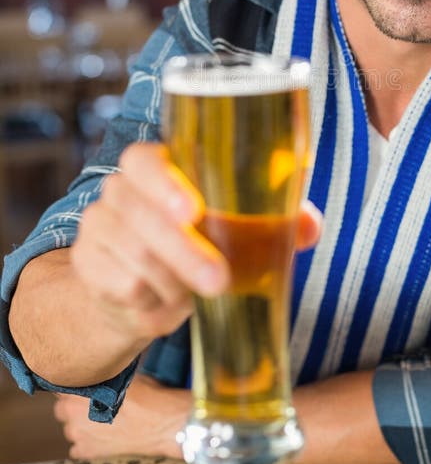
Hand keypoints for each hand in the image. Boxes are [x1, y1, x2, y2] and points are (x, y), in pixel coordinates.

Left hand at [53, 373, 189, 458]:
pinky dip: (87, 443)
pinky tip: (104, 436)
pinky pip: (77, 447)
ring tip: (102, 421)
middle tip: (94, 403)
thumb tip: (99, 367)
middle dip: (73, 406)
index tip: (84, 386)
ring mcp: (77, 435)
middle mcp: (71, 413)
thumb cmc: (146, 395)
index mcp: (78, 390)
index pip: (61, 385)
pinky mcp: (86, 452)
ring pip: (69, 428)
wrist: (161, 423)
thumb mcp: (123, 374)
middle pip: (61, 409)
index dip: (74, 385)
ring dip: (80, 425)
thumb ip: (103, 374)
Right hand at [71, 142, 320, 353]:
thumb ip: (272, 221)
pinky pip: (124, 288)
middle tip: (220, 281)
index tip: (193, 211)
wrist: (135, 287)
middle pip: (141, 217)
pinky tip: (165, 301)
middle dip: (184, 252)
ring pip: (135, 259)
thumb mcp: (231, 228)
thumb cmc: (195, 243)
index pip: (143, 161)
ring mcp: (98, 228)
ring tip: (195, 292)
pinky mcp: (88, 266)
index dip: (164, 183)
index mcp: (152, 167)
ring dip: (174, 283)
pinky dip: (153, 302)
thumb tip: (309, 226)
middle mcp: (118, 191)